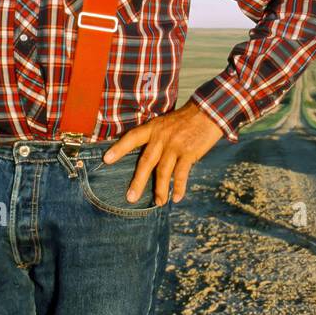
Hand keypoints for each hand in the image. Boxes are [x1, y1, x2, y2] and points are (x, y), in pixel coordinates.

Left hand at [103, 100, 224, 204]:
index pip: (132, 137)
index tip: (106, 159)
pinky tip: (177, 197)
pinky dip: (179, 187)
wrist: (208, 112)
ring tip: (158, 202)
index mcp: (153, 128)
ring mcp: (175, 145)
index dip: (119, 148)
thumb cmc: (186, 119)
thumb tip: (147, 158)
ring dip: (160, 190)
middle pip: (146, 162)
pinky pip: (181, 174)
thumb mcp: (166, 122)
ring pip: (163, 172)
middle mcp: (161, 137)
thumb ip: (156, 137)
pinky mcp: (189, 153)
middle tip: (130, 197)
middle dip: (138, 181)